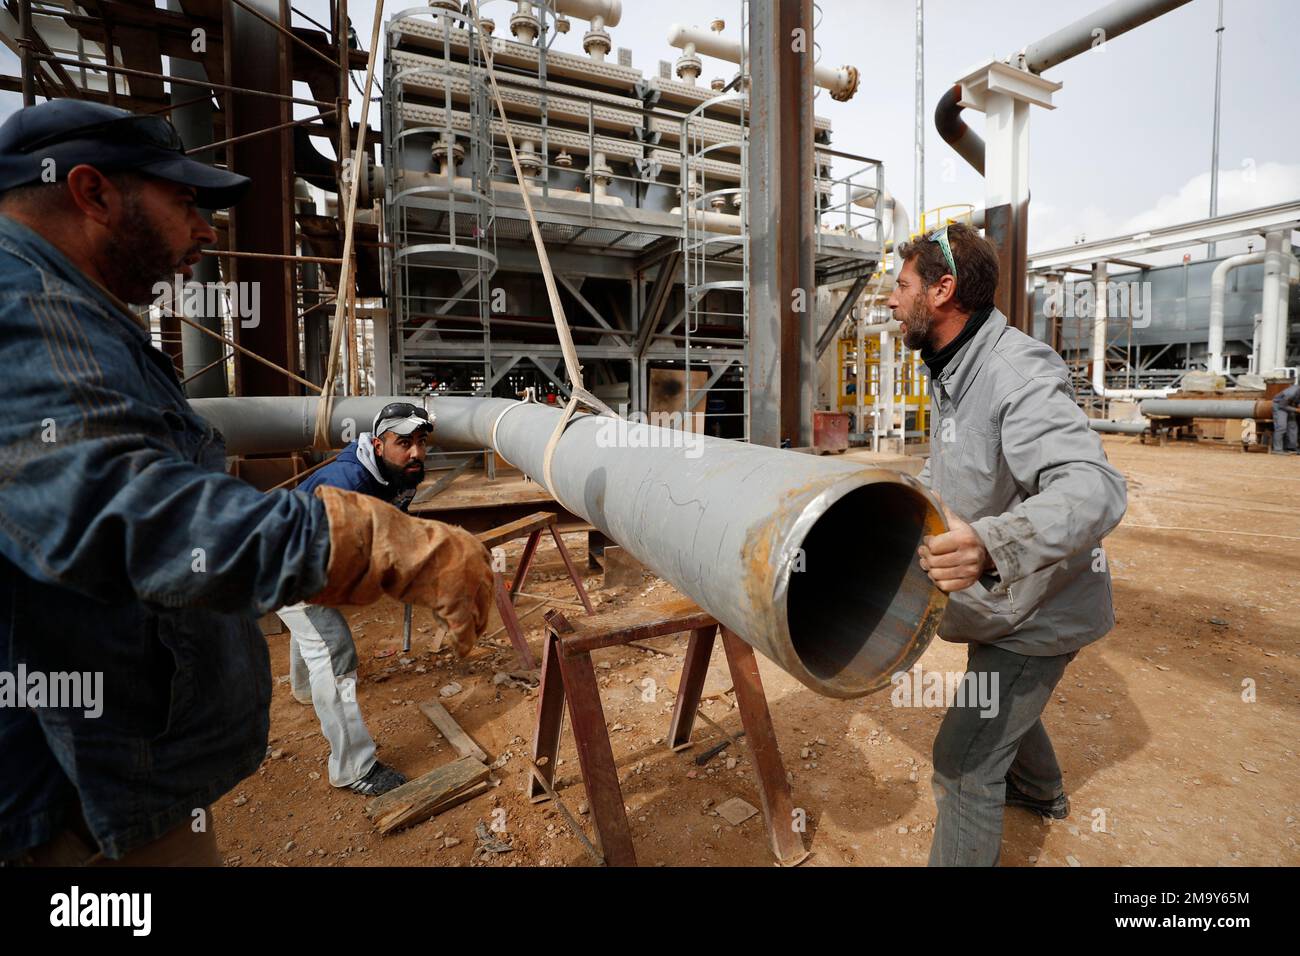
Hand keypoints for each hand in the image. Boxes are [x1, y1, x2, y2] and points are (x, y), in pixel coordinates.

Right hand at [309, 486, 493, 656]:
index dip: (477, 592)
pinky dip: (462, 642)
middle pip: (485, 596)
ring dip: (471, 629)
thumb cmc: (403, 542)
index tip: (473, 603)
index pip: (483, 575)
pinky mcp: (458, 606)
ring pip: (477, 614)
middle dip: (478, 613)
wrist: (395, 544)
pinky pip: (463, 629)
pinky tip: (460, 651)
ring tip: (462, 640)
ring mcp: (470, 586)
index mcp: (472, 547)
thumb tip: (431, 568)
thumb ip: (439, 558)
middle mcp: (477, 565)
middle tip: (472, 626)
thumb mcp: (430, 545)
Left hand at [918, 503, 990, 592]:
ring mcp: (970, 571)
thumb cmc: (964, 536)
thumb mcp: (955, 522)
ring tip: (930, 563)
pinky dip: (938, 580)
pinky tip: (939, 573)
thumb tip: (930, 492)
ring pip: (937, 575)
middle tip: (925, 554)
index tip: (929, 540)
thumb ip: (942, 509)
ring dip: (930, 569)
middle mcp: (970, 555)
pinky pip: (944, 586)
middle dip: (925, 557)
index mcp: (964, 537)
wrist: (985, 552)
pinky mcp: (969, 583)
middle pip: (933, 561)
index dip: (927, 543)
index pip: (934, 545)